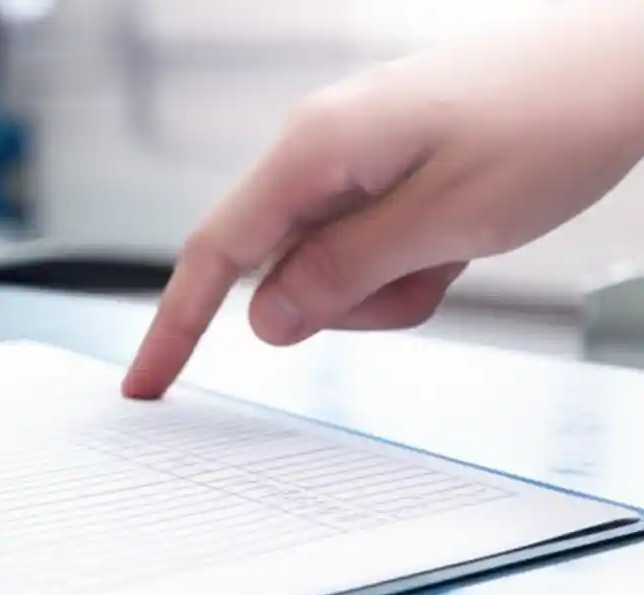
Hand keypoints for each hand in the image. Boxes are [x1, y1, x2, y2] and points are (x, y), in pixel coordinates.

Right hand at [124, 0, 643, 398]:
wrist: (626, 60)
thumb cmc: (554, 118)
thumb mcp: (446, 220)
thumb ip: (342, 273)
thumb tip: (261, 320)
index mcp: (315, 148)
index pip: (215, 250)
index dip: (174, 325)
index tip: (147, 384)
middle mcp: (320, 148)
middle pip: (283, 268)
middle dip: (348, 302)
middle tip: (429, 276)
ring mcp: (353, 159)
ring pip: (331, 268)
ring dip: (391, 285)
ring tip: (458, 246)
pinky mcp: (384, 172)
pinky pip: (370, 248)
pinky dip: (413, 265)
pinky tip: (461, 236)